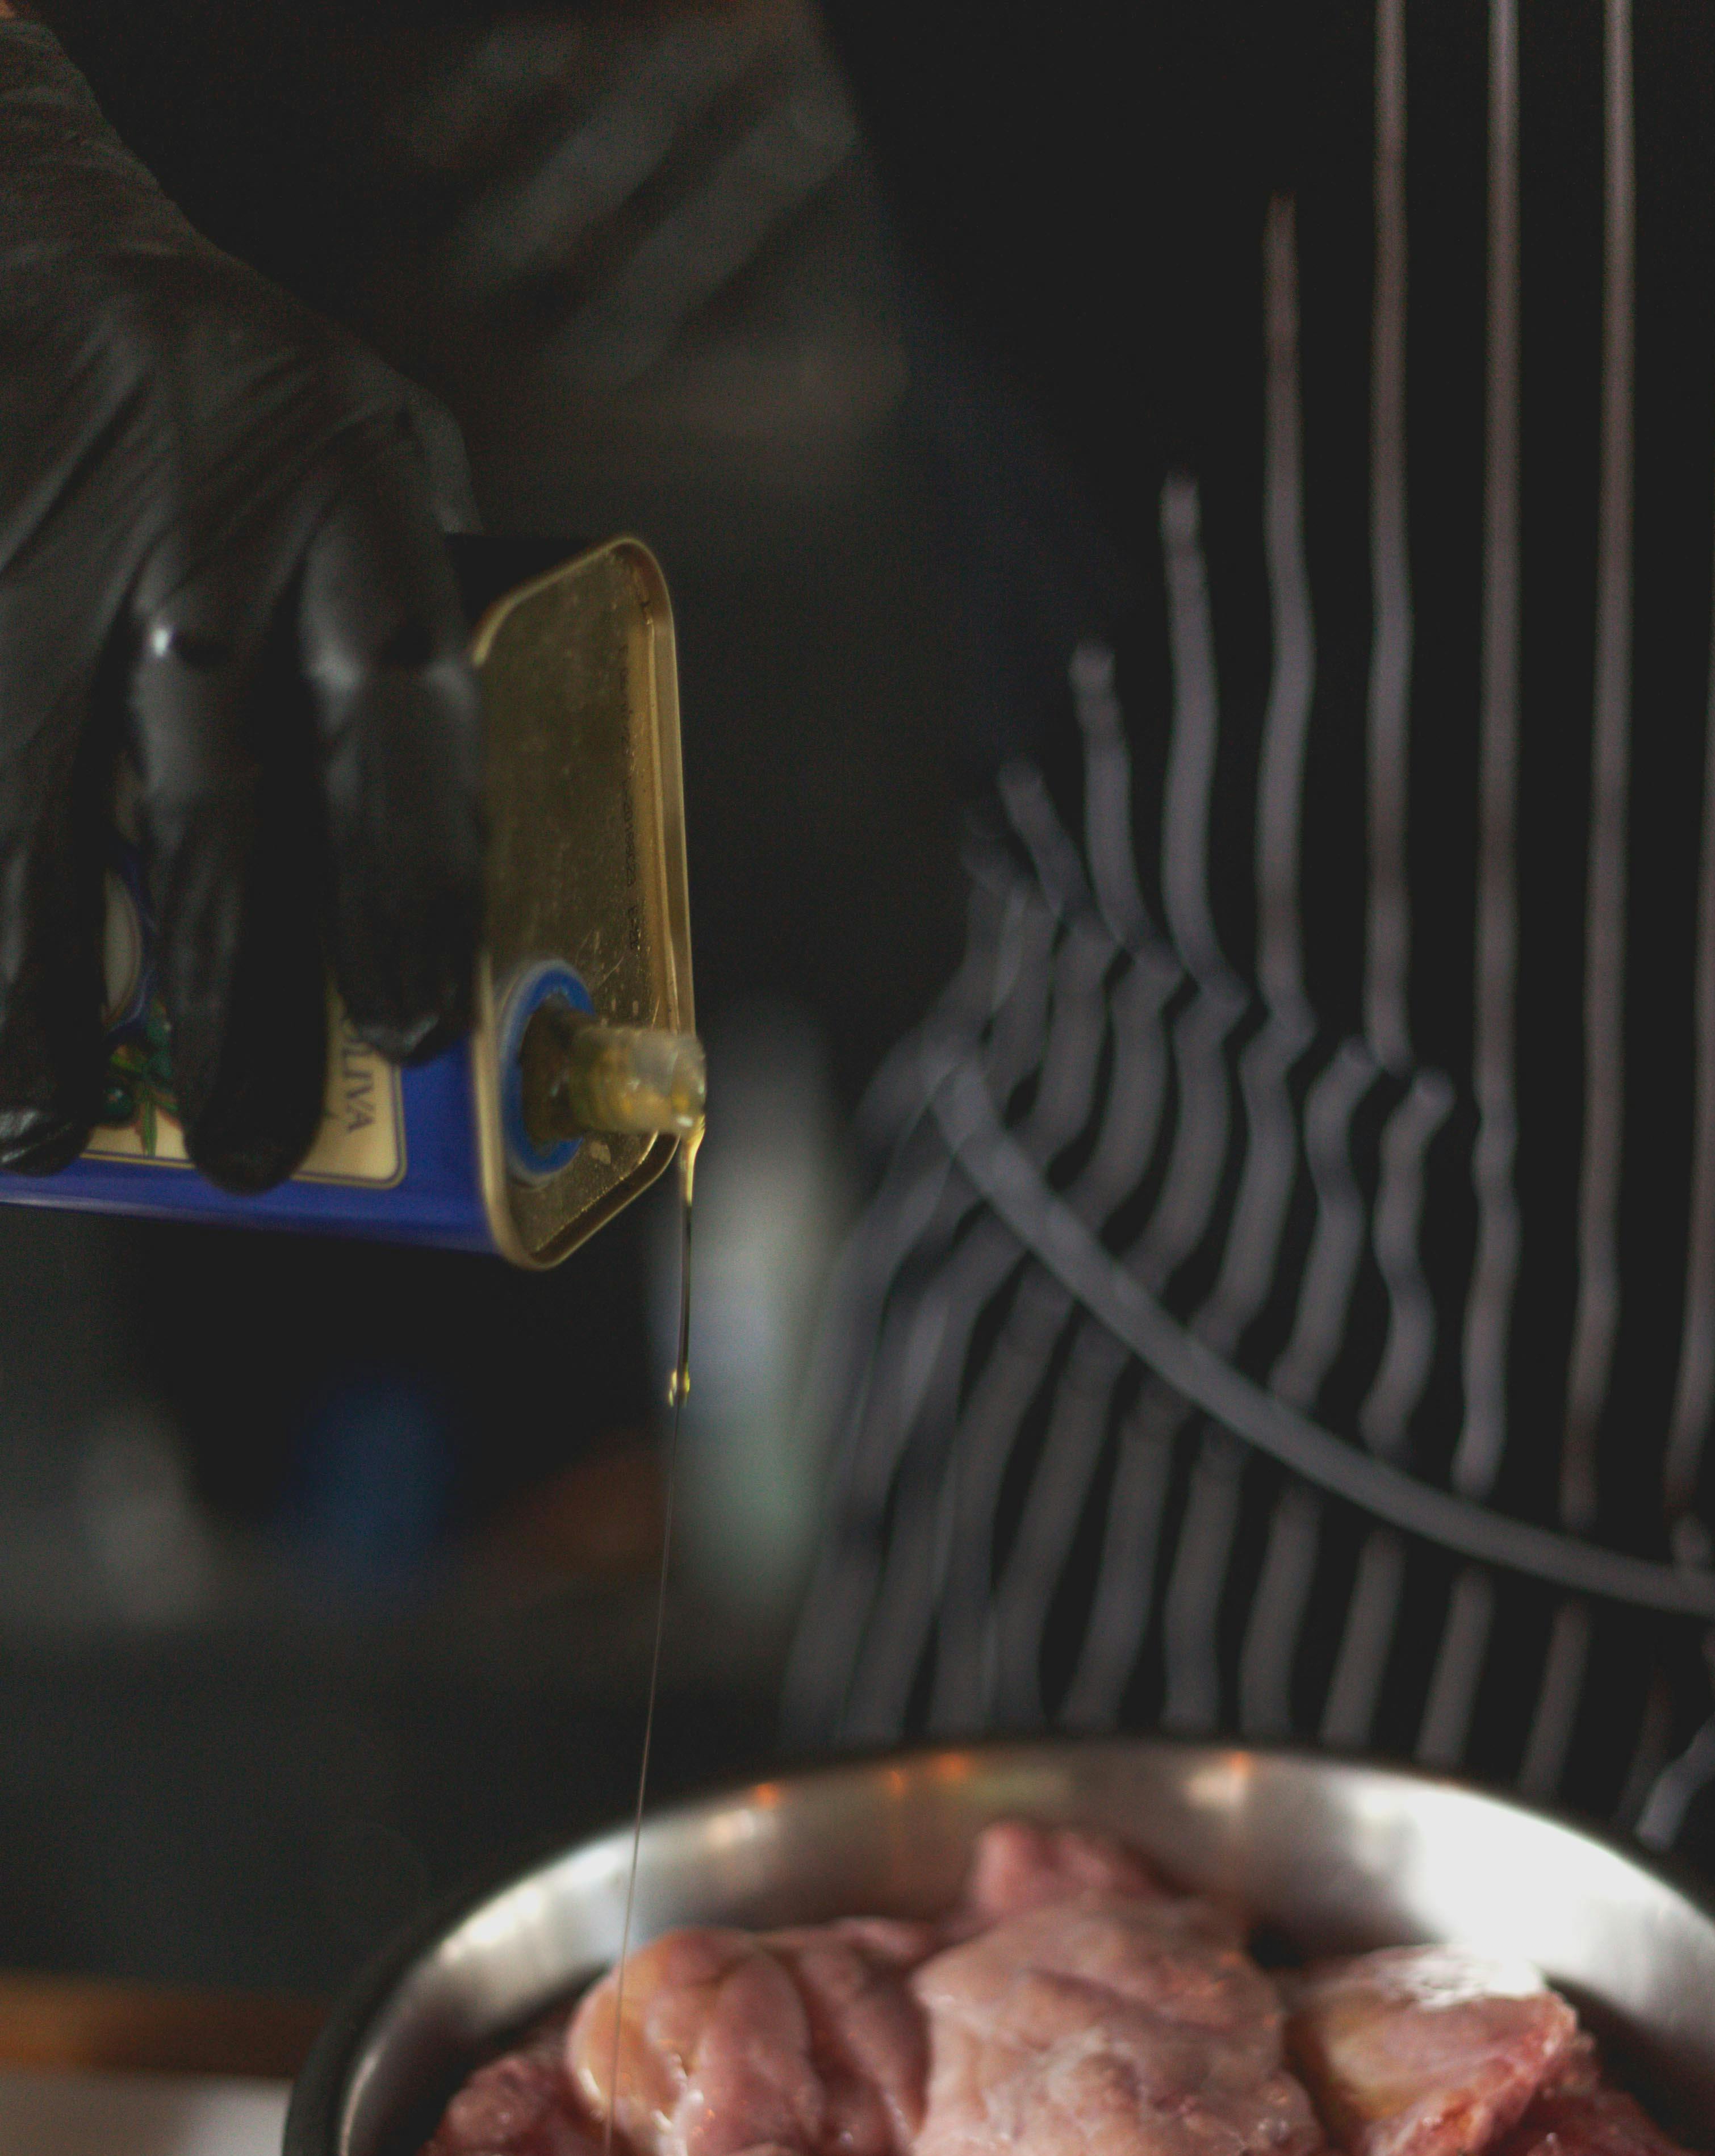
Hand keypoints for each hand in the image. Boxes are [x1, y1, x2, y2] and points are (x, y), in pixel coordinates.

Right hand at [0, 21, 480, 1189]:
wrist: (18, 225)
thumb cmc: (238, 398)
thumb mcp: (376, 454)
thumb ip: (415, 619)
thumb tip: (452, 868)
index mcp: (351, 498)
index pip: (399, 723)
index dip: (406, 891)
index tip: (413, 1030)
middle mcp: (202, 526)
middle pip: (215, 812)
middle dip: (228, 1007)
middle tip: (242, 1152)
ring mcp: (45, 548)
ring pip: (33, 814)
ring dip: (33, 994)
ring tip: (36, 1129)